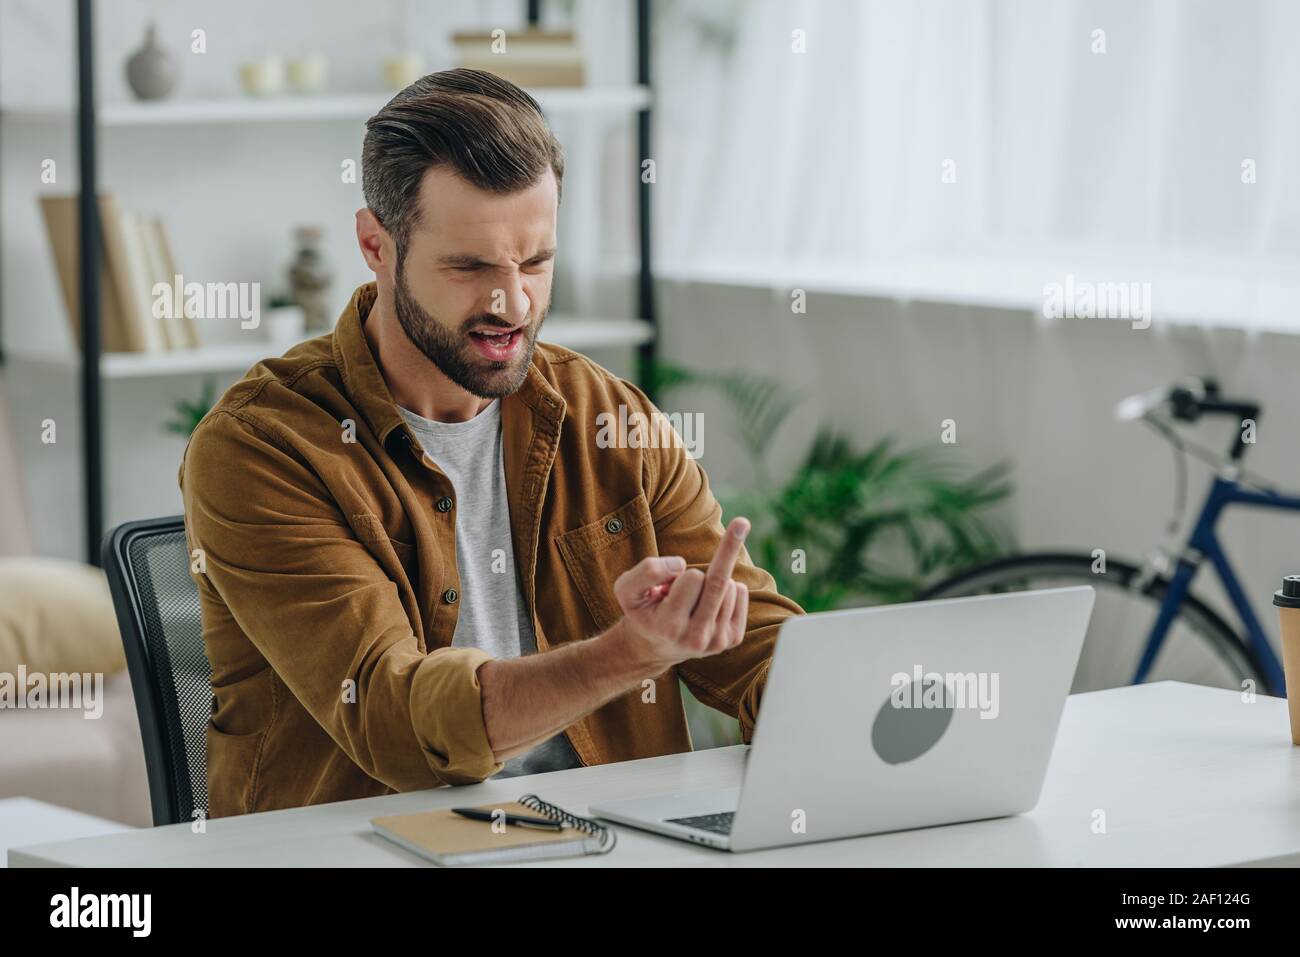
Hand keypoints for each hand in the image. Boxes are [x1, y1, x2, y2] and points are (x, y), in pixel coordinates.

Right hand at [612, 516, 751, 668]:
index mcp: (669, 627)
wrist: (655, 646)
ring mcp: (716, 642)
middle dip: (721, 555)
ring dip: (715, 581)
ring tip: (693, 597)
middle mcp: (695, 639)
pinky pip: (742, 594)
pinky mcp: (732, 639)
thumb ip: (647, 570)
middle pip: (718, 582)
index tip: (671, 577)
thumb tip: (681, 565)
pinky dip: (730, 588)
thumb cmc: (643, 609)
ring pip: (731, 587)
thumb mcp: (627, 589)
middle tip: (741, 522)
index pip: (692, 577)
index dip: (681, 570)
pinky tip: (710, 601)